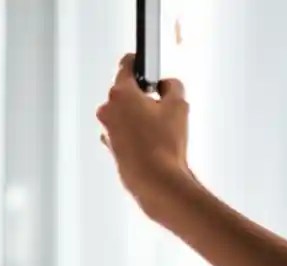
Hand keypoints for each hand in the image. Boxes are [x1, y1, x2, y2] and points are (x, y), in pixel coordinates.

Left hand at [96, 53, 196, 216]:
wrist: (156, 183)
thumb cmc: (164, 145)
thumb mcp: (179, 106)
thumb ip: (173, 86)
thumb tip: (167, 85)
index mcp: (120, 93)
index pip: (126, 65)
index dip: (140, 62)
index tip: (146, 64)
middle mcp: (108, 109)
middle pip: (126, 92)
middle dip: (144, 97)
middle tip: (164, 108)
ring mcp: (107, 130)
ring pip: (126, 114)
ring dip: (140, 118)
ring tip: (162, 133)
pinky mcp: (111, 148)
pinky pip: (125, 133)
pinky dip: (137, 135)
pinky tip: (155, 146)